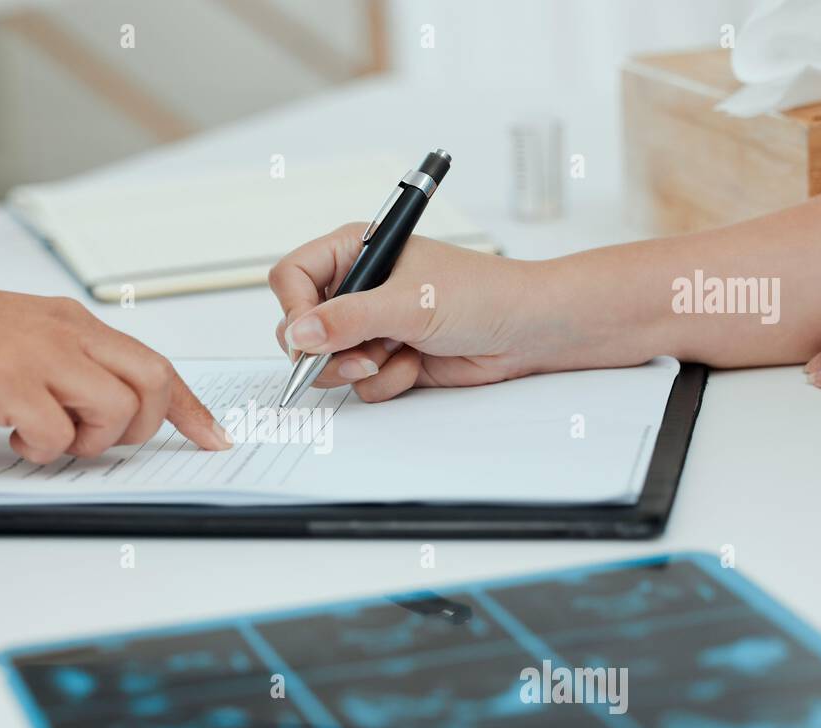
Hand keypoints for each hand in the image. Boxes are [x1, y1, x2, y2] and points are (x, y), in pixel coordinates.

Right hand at [0, 279, 230, 462]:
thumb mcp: (15, 335)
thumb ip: (63, 361)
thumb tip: (99, 406)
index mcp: (68, 320)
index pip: (153, 362)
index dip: (190, 406)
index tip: (212, 435)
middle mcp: (63, 333)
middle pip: (152, 383)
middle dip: (144, 427)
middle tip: (103, 440)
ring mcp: (37, 356)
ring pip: (116, 412)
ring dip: (89, 441)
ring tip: (46, 435)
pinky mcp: (6, 385)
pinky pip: (59, 436)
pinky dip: (43, 450)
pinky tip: (12, 436)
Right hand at [268, 223, 653, 401]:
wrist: (528, 331)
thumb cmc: (482, 295)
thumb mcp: (409, 303)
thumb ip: (348, 319)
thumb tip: (299, 334)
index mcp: (357, 251)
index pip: (292, 277)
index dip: (293, 309)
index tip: (309, 334)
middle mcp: (358, 287)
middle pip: (301, 327)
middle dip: (327, 349)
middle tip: (360, 354)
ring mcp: (371, 326)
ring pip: (327, 361)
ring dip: (358, 367)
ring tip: (394, 355)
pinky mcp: (387, 358)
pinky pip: (359, 383)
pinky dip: (386, 380)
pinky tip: (417, 363)